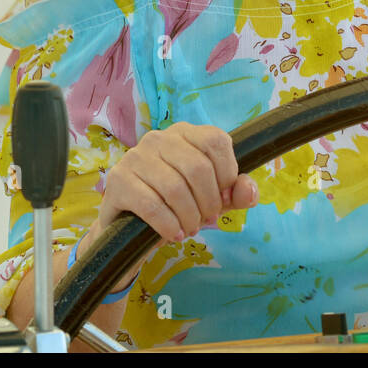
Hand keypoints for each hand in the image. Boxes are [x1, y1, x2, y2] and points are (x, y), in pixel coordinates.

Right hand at [88, 121, 257, 252]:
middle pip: (197, 168)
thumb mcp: (212, 198)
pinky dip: (168, 225)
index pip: (216, 141)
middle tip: (206, 220)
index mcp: (185, 133)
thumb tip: (249, 191)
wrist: (130, 224)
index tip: (224, 199)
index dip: (227, 175)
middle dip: (209, 202)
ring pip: (175, 188)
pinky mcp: (118, 181)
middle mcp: (158, 138)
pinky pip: (152, 205)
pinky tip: (173, 234)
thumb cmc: (176, 204)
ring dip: (189, 217)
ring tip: (190, 229)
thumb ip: (235, 193)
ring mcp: (135, 157)